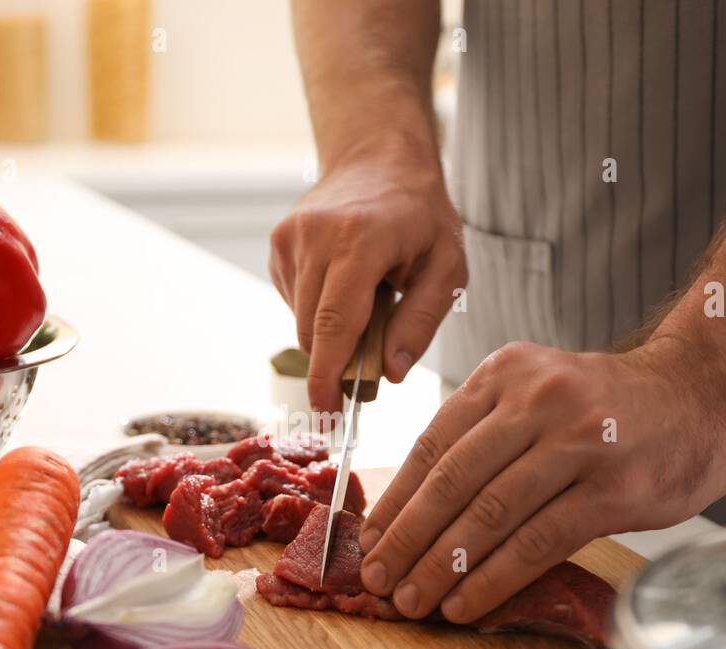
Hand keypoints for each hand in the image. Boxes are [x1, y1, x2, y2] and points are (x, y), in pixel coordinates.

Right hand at [268, 152, 466, 412]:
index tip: (326, 412)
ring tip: (367, 306)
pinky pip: (294, 302)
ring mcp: (291, 239)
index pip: (334, 323)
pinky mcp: (279, 244)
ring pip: (301, 321)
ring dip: (330, 333)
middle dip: (338, 361)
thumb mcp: (447, 267)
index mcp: (362, 239)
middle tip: (373, 359)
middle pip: (314, 331)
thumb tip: (390, 374)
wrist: (378, 158)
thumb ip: (421, 322)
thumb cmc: (421, 216)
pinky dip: (319, 309)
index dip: (327, 376)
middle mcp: (317, 236)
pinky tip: (345, 285)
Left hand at [357, 339, 725, 622]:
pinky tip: (465, 605)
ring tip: (413, 602)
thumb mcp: (538, 392)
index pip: (433, 444)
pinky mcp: (614, 490)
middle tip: (377, 581)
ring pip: (489, 515)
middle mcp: (538, 400)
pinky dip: (493, 580)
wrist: (703, 396)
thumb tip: (415, 513)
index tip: (369, 542)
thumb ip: (484, 435)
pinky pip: (536, 543)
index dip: (395, 500)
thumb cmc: (608, 410)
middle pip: (452, 481)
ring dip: (441, 567)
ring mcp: (579, 443)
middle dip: (406, 540)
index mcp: (506, 374)